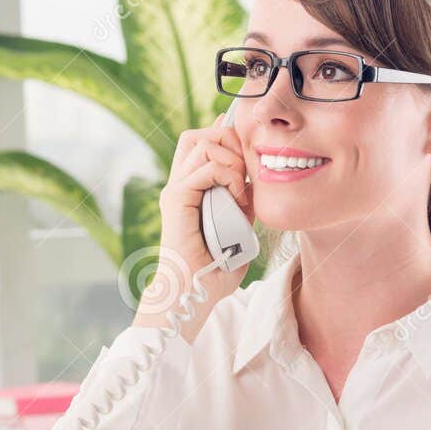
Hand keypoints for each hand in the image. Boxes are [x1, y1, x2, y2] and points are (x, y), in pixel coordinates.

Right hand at [136, 112, 254, 342]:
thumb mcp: (238, 228)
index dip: (224, 137)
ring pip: (201, 143)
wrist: (193, 294)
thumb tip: (254, 185)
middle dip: (228, 141)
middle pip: (198, 135)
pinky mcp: (177, 200)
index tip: (248, 154)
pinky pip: (205, 168)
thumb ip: (242, 205)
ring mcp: (176, 191)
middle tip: (246, 170)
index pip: (200, 143)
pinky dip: (228, 176)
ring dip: (231, 159)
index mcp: (189, 190)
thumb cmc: (214, 271)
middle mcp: (179, 186)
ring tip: (242, 186)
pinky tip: (238, 197)